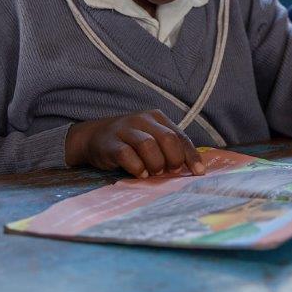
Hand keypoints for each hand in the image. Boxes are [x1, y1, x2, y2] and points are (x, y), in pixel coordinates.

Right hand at [65, 110, 205, 177]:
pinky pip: (127, 155)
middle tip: (169, 171)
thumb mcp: (151, 139)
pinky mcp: (110, 143)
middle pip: (167, 138)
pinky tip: (139, 173)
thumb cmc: (129, 142)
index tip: (199, 173)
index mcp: (156, 118)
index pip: (180, 136)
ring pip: (148, 145)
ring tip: (153, 172)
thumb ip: (168, 149)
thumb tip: (192, 168)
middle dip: (173, 159)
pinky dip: (137, 167)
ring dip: (155, 163)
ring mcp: (125, 129)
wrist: (93, 137)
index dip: (191, 156)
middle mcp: (142, 120)